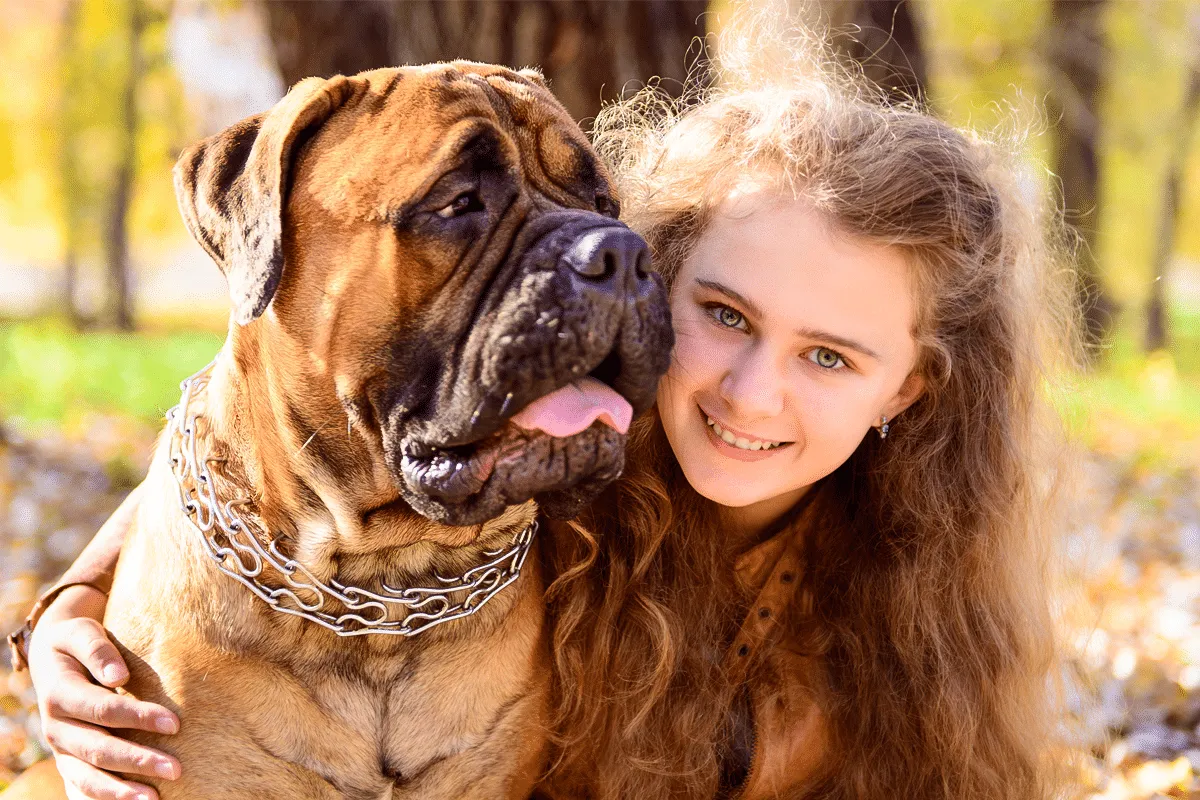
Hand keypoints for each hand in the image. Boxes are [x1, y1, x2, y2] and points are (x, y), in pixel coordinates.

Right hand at [28, 584, 180, 799]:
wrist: (52, 655)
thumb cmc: (76, 640)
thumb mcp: (81, 632)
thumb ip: (98, 650)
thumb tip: (118, 676)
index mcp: (59, 694)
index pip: (103, 710)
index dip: (138, 717)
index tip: (175, 723)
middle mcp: (56, 727)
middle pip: (97, 749)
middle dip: (136, 761)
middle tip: (176, 769)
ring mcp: (61, 748)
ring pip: (86, 776)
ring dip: (119, 792)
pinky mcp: (68, 760)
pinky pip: (82, 786)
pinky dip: (102, 798)